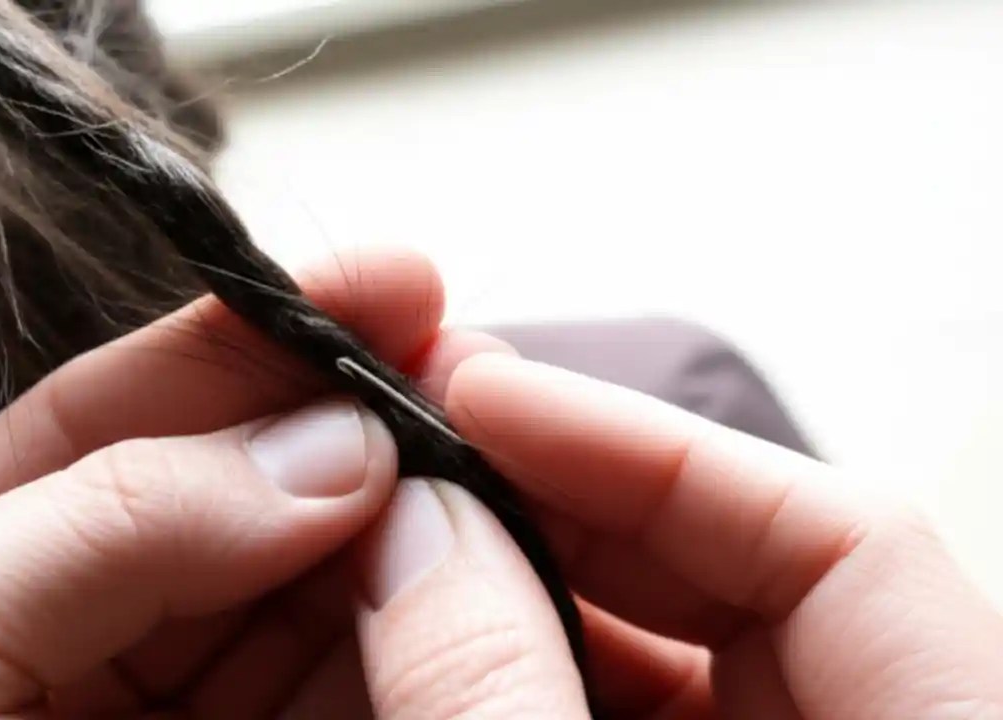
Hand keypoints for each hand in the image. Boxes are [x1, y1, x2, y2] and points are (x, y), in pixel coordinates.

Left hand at [0, 249, 463, 718]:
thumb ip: (102, 527)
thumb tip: (318, 447)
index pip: (132, 415)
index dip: (262, 339)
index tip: (390, 285)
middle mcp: (84, 624)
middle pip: (247, 492)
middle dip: (354, 431)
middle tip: (464, 385)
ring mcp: (172, 715)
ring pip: (312, 591)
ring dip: (401, 530)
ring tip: (481, 480)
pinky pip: (340, 699)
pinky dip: (409, 646)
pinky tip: (454, 595)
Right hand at [354, 352, 1002, 717]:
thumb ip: (496, 694)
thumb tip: (412, 534)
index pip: (842, 541)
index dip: (651, 447)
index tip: (489, 397)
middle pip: (744, 573)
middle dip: (569, 497)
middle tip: (427, 442)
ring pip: (673, 641)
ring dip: (533, 577)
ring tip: (410, 528)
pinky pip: (637, 704)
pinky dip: (532, 661)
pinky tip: (437, 632)